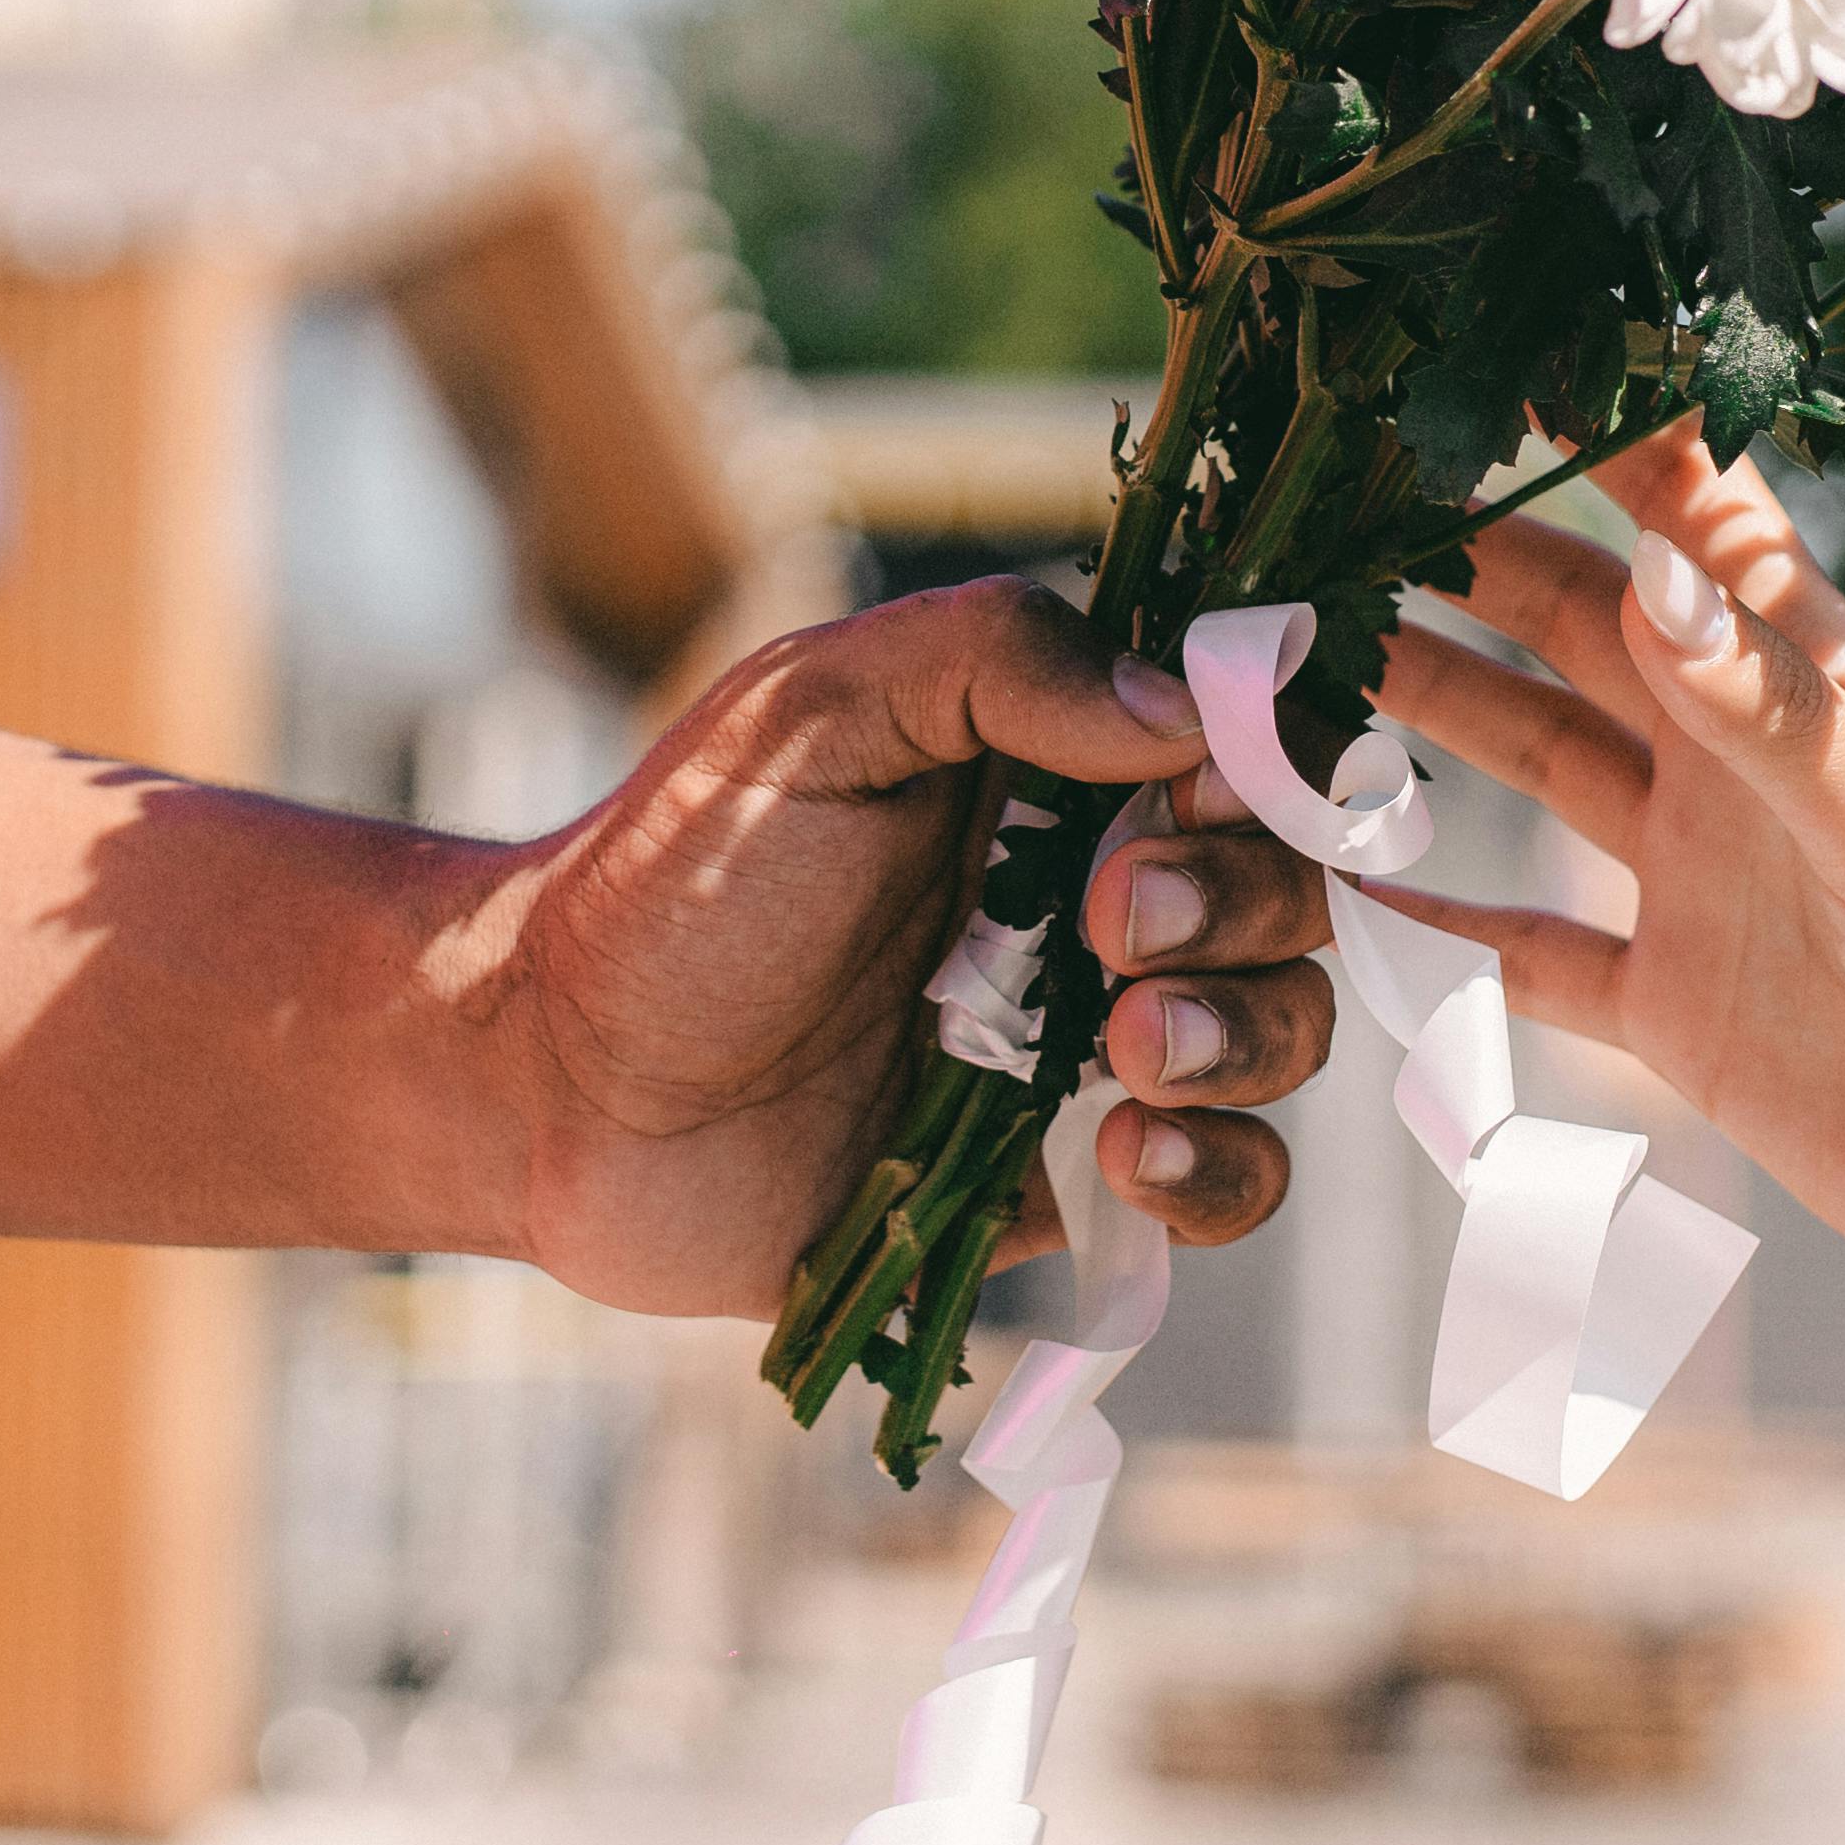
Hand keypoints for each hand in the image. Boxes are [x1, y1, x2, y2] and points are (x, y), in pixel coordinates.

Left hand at [458, 577, 1335, 1318]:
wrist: (555, 1084)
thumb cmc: (672, 874)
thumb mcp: (812, 711)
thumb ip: (995, 660)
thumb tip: (1187, 709)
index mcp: (1059, 762)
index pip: (1253, 742)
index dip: (1277, 765)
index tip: (1211, 788)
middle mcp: (1098, 892)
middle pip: (1290, 888)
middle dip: (1236, 904)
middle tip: (1109, 924)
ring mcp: (1089, 1041)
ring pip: (1281, 1032)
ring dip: (1243, 1036)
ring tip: (1124, 1049)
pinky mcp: (1061, 1182)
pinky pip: (1220, 1184)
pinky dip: (1214, 1173)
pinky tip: (1117, 1152)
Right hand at [1366, 423, 1844, 1332]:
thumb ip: (1767, 713)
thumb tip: (1653, 572)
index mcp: (1814, 683)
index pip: (1695, 515)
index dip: (1596, 432)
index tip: (1479, 361)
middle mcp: (1742, 761)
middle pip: (1578, 624)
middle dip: (1460, 561)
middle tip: (1328, 509)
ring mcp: (1702, 880)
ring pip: (1533, 760)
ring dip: (1427, 710)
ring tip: (1297, 657)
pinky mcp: (1676, 1006)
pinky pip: (1527, 950)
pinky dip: (1439, 922)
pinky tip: (1343, 884)